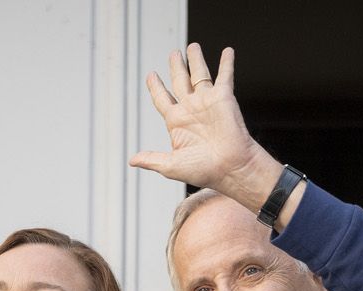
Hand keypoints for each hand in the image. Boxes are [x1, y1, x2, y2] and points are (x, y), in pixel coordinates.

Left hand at [129, 44, 279, 212]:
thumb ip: (152, 159)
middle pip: (180, 81)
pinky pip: (225, 75)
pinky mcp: (223, 97)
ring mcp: (207, 102)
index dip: (155, 87)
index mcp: (177, 122)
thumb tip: (132, 160)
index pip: (162, 99)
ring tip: (192, 47)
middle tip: (174, 53)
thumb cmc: (204, 170)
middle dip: (176, 67)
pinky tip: (228, 51)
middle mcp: (191, 109)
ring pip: (199, 74)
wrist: (230, 168)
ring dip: (196, 60)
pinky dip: (226, 63)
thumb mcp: (172, 165)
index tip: (151, 75)